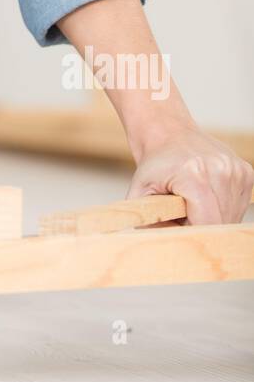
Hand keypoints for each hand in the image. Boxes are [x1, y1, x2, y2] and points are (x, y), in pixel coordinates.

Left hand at [127, 119, 253, 225]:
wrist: (169, 134)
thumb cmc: (155, 165)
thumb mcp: (139, 192)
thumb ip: (146, 221)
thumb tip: (159, 247)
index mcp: (194, 174)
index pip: (207, 223)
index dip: (193, 233)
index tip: (180, 229)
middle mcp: (220, 170)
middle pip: (222, 222)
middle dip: (203, 227)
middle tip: (184, 215)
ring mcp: (236, 170)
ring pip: (233, 216)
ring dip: (215, 217)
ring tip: (195, 203)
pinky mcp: (245, 172)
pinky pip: (240, 204)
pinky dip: (224, 207)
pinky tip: (208, 195)